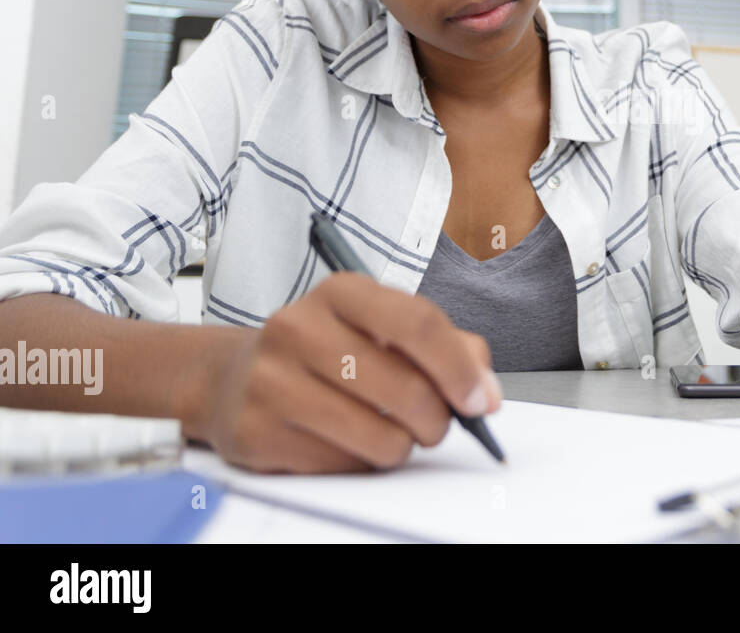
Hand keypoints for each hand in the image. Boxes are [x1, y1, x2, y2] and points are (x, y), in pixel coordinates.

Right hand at [196, 271, 501, 471]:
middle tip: (436, 424)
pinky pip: (343, 466)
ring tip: (391, 432)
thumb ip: (447, 348)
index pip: (417, 323)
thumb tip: (487, 392)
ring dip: (403, 446)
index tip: (480, 400)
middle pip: (406, 388)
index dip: (459, 368)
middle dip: (438, 419)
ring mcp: (272, 380)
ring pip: (380, 437)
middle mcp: (299, 327)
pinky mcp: (257, 431)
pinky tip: (346, 441)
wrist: (234, 378)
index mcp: (341, 292)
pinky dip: (360, 462)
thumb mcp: (383, 328)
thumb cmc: (328, 353)